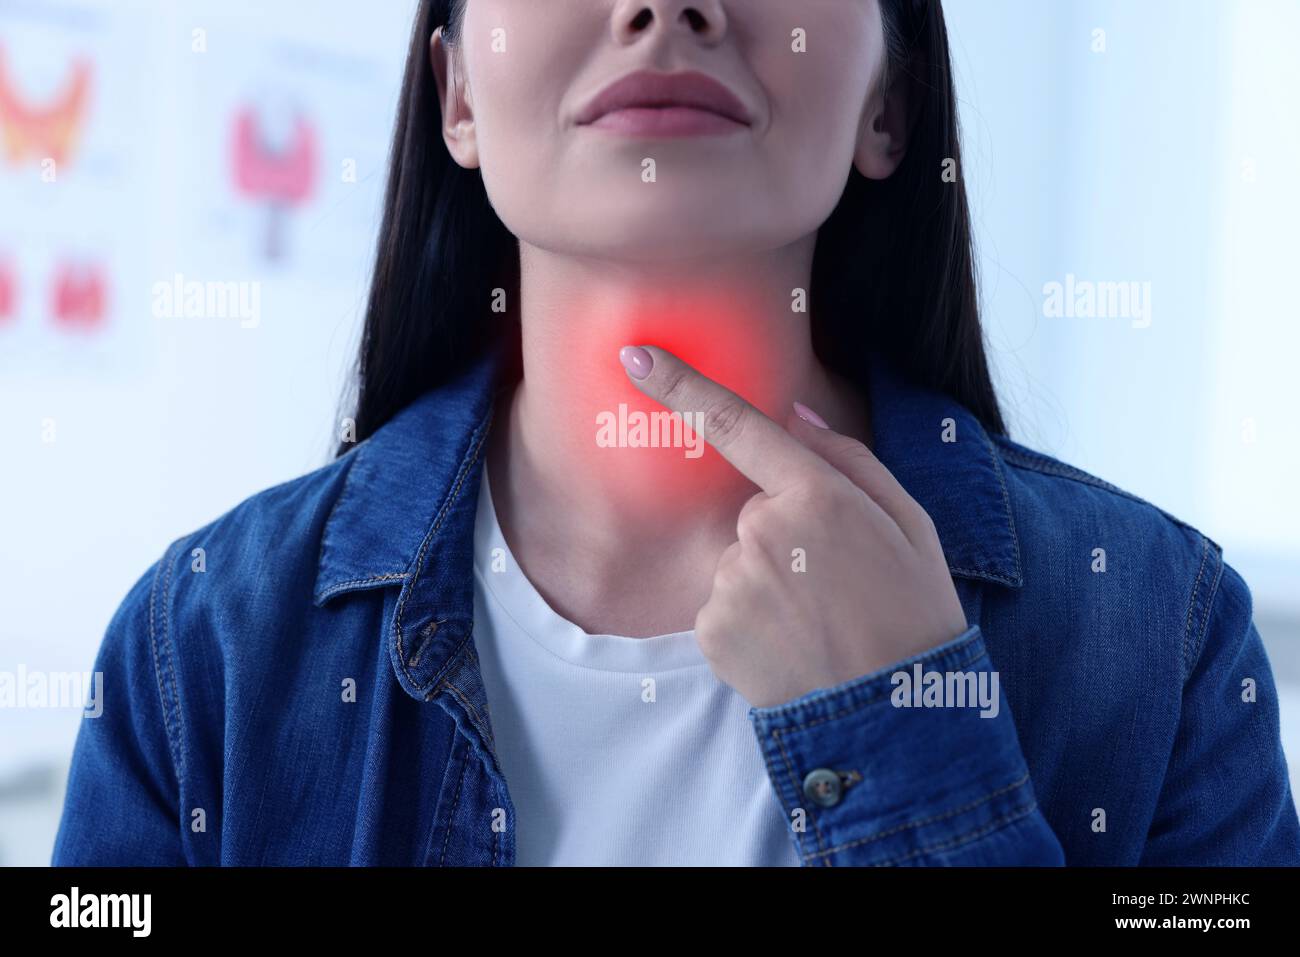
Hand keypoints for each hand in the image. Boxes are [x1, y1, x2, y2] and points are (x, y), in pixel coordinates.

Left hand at [619, 344, 969, 708]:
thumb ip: (848, 459)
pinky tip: (790, 644)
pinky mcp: (711, 629)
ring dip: (768, 584)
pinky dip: (749, 622)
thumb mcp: (909, 522)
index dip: (680, 385)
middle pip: (752, 513)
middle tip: (835, 584)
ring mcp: (732, 582)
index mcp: (818, 495)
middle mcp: (763, 531)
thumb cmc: (913, 612)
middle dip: (784, 538)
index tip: (636, 355)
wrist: (895, 716)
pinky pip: (721, 606)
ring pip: (737, 562)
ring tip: (818, 622)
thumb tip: (792, 417)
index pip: (735, 424)